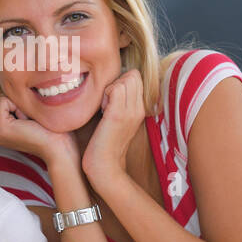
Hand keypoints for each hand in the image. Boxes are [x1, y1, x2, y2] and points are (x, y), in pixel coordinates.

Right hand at [0, 93, 78, 168]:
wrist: (60, 148)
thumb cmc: (54, 130)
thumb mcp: (33, 114)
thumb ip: (20, 104)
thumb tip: (15, 83)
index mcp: (3, 130)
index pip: (0, 100)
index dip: (18, 103)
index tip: (31, 119)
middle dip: (15, 102)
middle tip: (30, 119)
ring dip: (17, 105)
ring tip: (29, 121)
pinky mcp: (2, 129)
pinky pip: (2, 101)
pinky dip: (17, 106)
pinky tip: (28, 121)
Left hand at [80, 70, 145, 188]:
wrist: (104, 167)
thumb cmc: (104, 143)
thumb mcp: (117, 119)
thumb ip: (119, 102)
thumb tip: (111, 85)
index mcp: (140, 109)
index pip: (136, 77)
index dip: (122, 81)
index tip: (111, 99)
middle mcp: (139, 108)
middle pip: (134, 74)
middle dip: (118, 81)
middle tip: (107, 100)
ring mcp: (130, 111)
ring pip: (126, 78)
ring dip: (111, 86)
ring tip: (104, 106)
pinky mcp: (118, 115)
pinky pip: (116, 87)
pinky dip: (106, 93)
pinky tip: (101, 109)